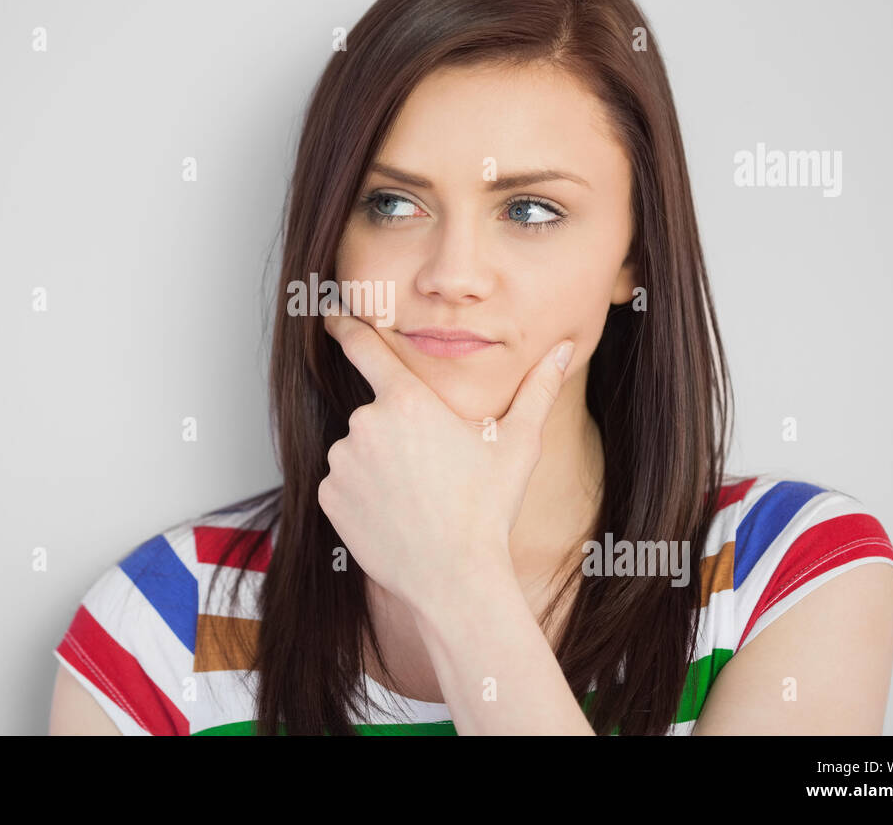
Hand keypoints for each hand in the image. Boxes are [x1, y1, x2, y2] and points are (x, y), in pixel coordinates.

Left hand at [318, 311, 574, 611]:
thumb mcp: (518, 445)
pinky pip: (344, 485)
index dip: (345, 325)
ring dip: (380, 465)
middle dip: (398, 434)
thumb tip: (563, 349)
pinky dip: (363, 495)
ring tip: (418, 499)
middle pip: (376, 414)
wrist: (453, 578)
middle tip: (433, 472)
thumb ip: (538, 390)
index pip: (364, 347)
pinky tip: (395, 515)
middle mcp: (365, 424)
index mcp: (407, 401)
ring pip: (359, 451)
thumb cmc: (488, 509)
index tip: (331, 313)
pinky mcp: (329, 497)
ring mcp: (342, 462)